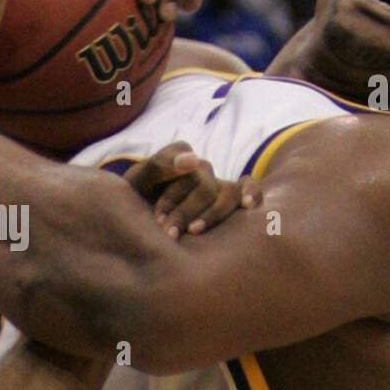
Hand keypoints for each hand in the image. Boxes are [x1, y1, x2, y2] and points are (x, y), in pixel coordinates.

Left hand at [124, 142, 260, 237]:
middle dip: (184, 212)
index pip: (183, 167)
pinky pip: (248, 186)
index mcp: (177, 155)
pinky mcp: (229, 196)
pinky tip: (248, 207)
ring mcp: (215, 180)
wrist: (138, 219)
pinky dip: (252, 192)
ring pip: (227, 192)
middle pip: (203, 186)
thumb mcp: (137, 183)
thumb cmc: (136, 199)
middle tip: (168, 234)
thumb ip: (159, 166)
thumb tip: (193, 160)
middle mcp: (199, 166)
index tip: (158, 219)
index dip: (172, 196)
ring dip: (212, 214)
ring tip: (194, 231)